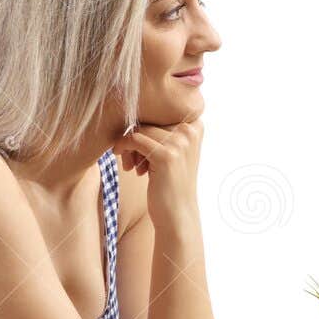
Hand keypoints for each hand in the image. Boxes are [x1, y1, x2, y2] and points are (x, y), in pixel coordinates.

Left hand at [113, 118, 203, 234]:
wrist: (177, 215)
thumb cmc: (170, 183)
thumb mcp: (171, 151)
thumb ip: (161, 128)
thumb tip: (130, 102)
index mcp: (195, 124)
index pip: (159, 111)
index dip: (144, 127)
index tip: (140, 149)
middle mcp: (190, 130)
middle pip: (148, 118)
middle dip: (135, 137)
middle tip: (133, 161)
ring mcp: (180, 142)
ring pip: (139, 129)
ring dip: (129, 146)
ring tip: (131, 166)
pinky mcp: (166, 155)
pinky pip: (133, 139)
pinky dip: (123, 149)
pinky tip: (126, 166)